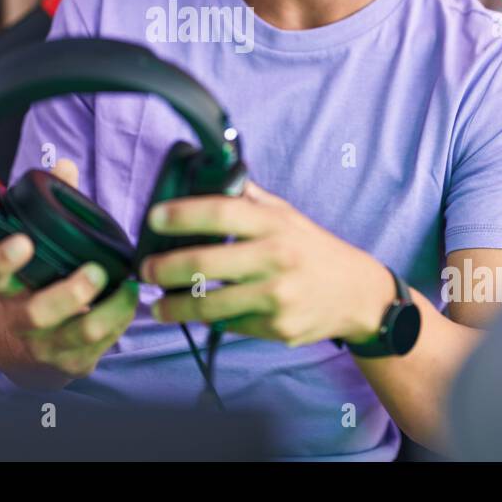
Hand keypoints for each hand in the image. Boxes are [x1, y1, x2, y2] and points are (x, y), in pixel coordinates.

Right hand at [0, 158, 137, 387]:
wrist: (23, 354)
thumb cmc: (32, 291)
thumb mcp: (32, 255)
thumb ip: (48, 209)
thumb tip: (63, 166)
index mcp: (5, 289)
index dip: (4, 259)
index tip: (24, 242)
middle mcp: (20, 319)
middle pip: (38, 312)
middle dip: (71, 291)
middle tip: (95, 270)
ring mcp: (46, 344)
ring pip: (79, 332)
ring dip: (111, 308)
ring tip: (127, 286)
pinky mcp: (71, 362)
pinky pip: (101, 345)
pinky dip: (120, 322)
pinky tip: (127, 303)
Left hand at [139, 179, 392, 347]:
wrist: (356, 294)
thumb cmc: (312, 248)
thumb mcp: (286, 215)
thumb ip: (248, 198)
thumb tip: (206, 173)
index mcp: (274, 224)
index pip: (220, 212)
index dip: (181, 214)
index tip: (153, 218)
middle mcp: (275, 259)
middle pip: (204, 264)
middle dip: (165, 269)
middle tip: (145, 271)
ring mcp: (276, 297)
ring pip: (210, 306)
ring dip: (175, 307)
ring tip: (157, 305)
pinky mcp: (277, 328)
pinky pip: (230, 326)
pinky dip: (209, 321)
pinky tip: (196, 316)